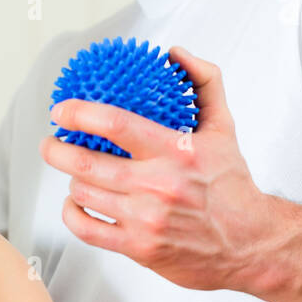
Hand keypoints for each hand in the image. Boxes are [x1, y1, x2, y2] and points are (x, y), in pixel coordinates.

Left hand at [39, 46, 278, 292]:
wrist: (250, 245)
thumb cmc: (231, 185)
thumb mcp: (224, 128)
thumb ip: (204, 83)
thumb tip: (174, 54)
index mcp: (177, 151)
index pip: (115, 124)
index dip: (78, 114)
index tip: (61, 111)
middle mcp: (158, 185)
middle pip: (86, 163)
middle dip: (56, 150)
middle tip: (52, 142)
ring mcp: (146, 219)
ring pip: (83, 193)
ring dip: (71, 179)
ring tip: (74, 171)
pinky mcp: (139, 247)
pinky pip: (86, 229)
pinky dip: (72, 213)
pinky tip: (75, 202)